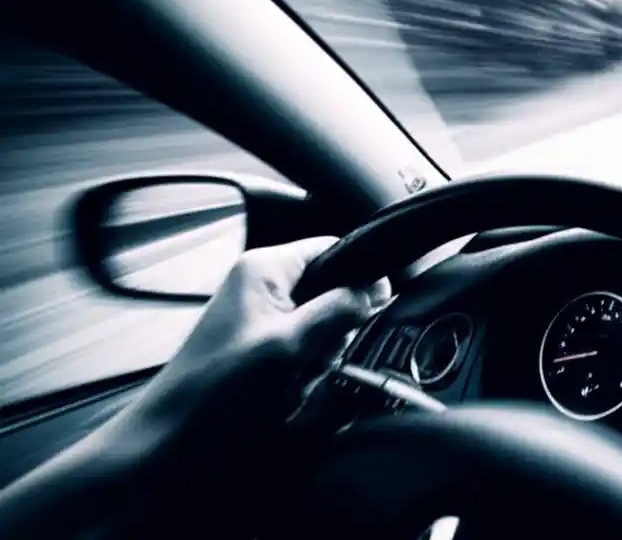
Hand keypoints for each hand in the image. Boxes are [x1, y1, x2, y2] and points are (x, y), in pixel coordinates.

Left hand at [96, 237, 389, 530]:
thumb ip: (338, 310)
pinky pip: (306, 356)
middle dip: (336, 330)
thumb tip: (376, 289)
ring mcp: (262, 322)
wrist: (170, 446)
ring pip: (325, 330)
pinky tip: (287, 395)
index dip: (362, 276)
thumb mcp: (288, 344)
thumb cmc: (214, 393)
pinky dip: (306, 377)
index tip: (374, 308)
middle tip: (313, 357)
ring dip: (320, 359)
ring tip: (293, 382)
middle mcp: (263, 288)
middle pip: (334, 293)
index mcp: (265, 268)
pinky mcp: (262, 353)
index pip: (335, 248)